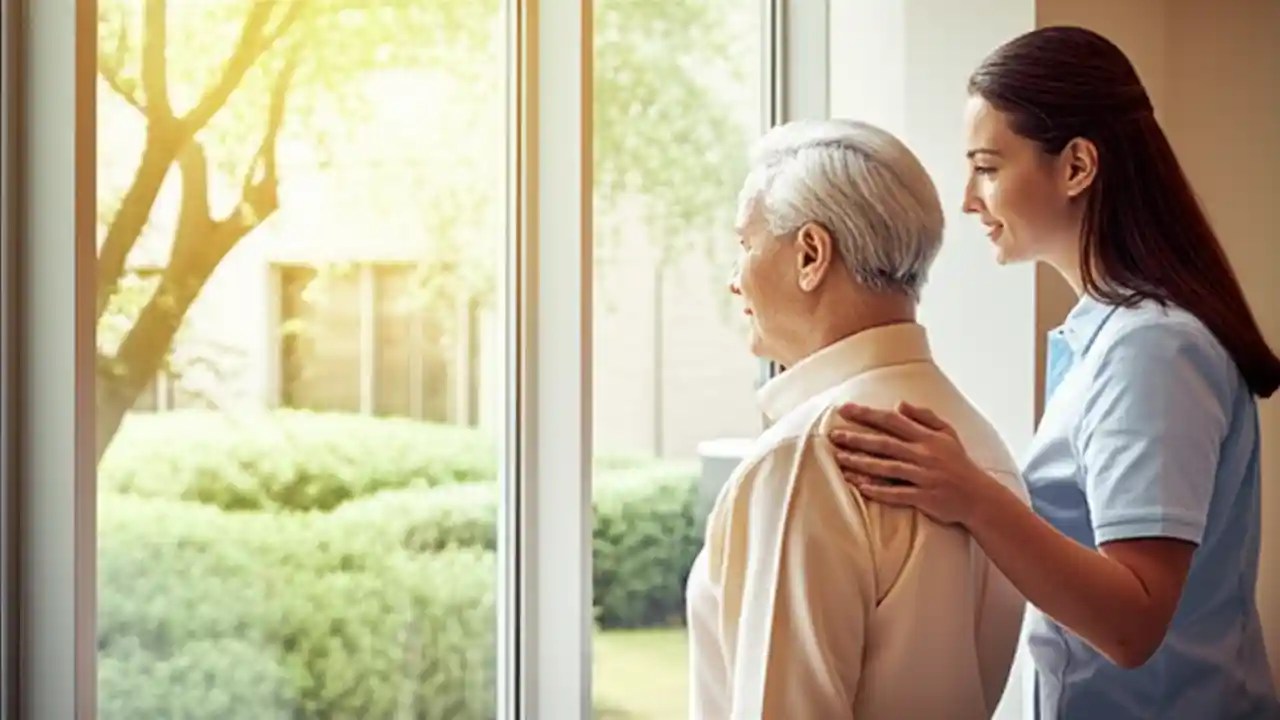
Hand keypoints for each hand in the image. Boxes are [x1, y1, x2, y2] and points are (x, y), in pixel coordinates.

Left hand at [827, 401, 997, 526]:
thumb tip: (899, 403)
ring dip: (861, 464)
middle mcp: (923, 455)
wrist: (978, 497)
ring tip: (839, 459)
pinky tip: (860, 487)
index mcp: (927, 437)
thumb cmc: (958, 463)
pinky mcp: (924, 497)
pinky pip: (897, 493)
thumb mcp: (947, 434)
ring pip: (887, 468)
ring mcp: (924, 476)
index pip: (892, 421)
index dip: (867, 414)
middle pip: (884, 444)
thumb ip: (924, 417)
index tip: (844, 409)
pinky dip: (879, 490)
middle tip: (833, 435)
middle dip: (856, 438)